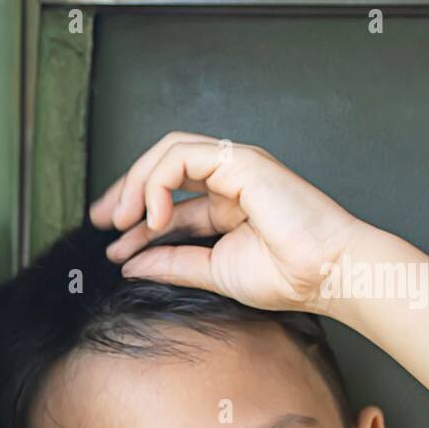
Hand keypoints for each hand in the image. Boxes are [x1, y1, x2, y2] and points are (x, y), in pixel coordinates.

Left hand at [89, 132, 367, 312]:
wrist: (326, 274)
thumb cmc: (288, 274)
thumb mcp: (212, 271)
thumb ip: (172, 263)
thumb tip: (131, 263)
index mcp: (225, 203)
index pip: (168, 198)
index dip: (134, 217)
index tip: (111, 243)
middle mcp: (229, 179)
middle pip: (162, 167)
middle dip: (126, 191)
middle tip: (102, 223)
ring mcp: (236, 166)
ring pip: (168, 152)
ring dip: (136, 183)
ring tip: (121, 220)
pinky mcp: (241, 161)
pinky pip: (183, 156)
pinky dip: (158, 182)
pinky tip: (153, 215)